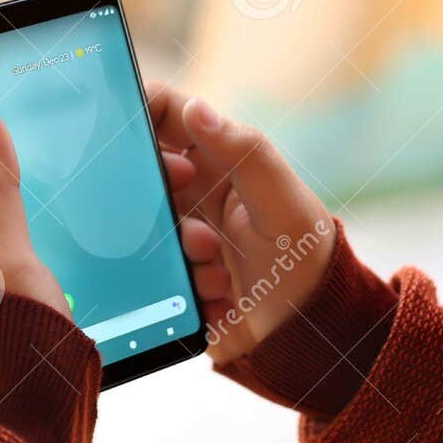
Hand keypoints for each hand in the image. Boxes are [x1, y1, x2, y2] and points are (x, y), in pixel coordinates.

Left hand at [0, 111, 226, 322]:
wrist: (31, 414)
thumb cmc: (8, 331)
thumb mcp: (1, 254)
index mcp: (29, 235)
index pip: (82, 180)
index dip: (124, 159)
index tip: (164, 149)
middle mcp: (58, 260)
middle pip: (123, 215)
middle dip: (167, 204)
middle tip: (193, 197)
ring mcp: (90, 292)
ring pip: (148, 254)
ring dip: (185, 247)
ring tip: (209, 252)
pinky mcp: (115, 323)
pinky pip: (158, 295)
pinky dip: (184, 288)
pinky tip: (210, 286)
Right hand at [147, 83, 335, 365]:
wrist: (299, 334)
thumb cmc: (305, 259)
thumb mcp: (283, 203)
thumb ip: (245, 152)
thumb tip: (195, 108)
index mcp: (218, 156)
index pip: (163, 112)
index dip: (141, 115)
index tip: (137, 143)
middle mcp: (191, 188)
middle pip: (140, 168)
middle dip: (155, 194)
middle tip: (186, 207)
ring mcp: (176, 228)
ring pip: (139, 221)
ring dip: (175, 243)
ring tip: (213, 258)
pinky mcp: (168, 269)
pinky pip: (146, 265)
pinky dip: (179, 279)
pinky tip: (216, 291)